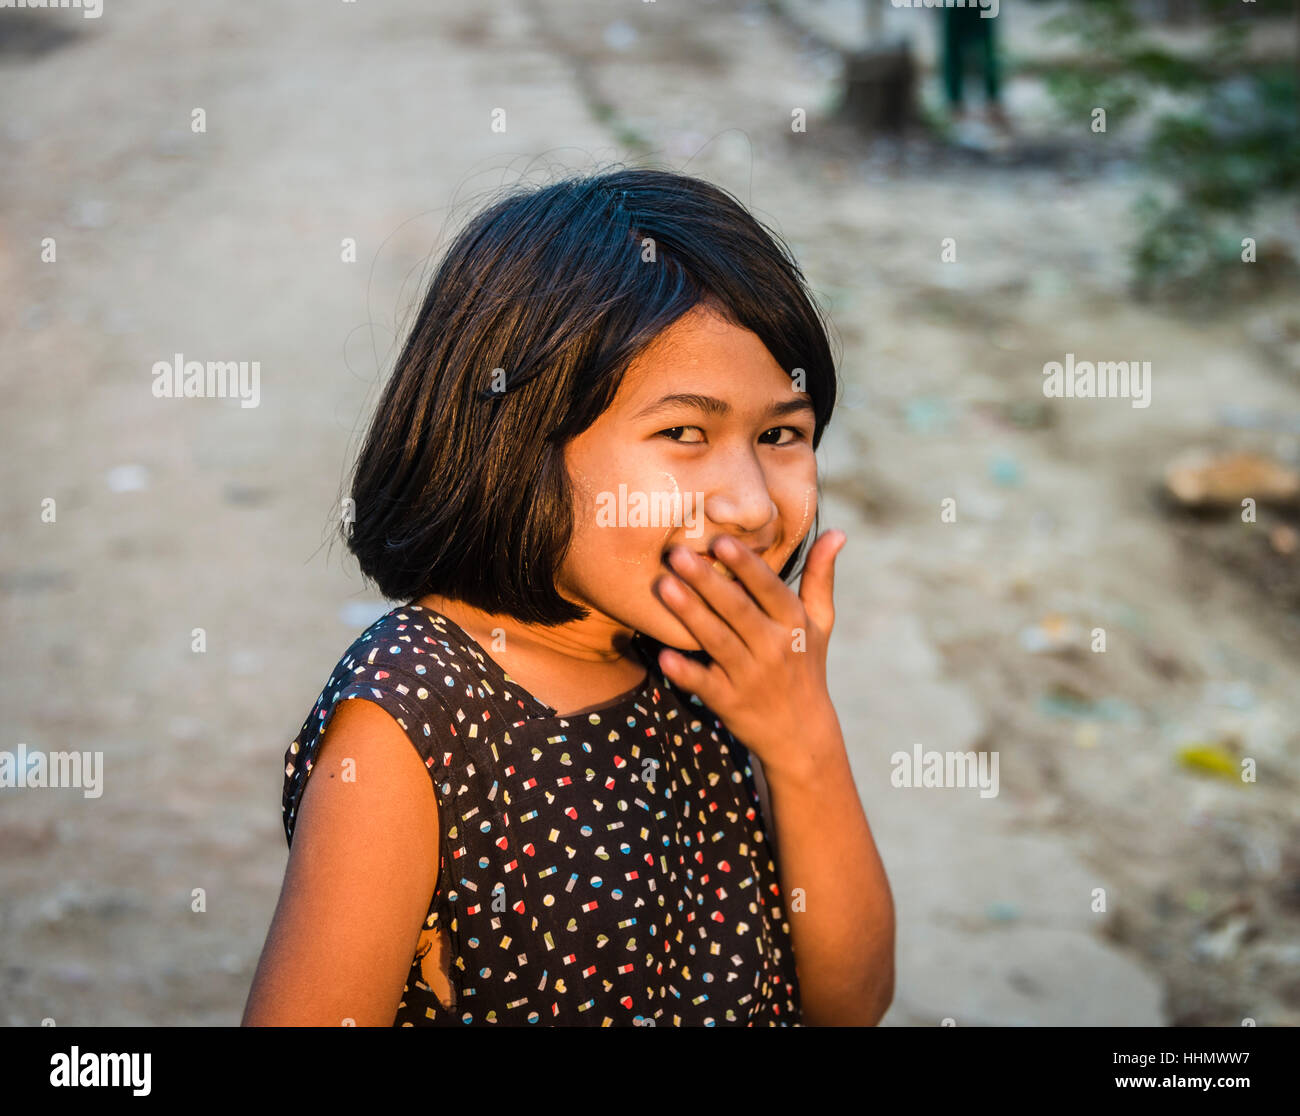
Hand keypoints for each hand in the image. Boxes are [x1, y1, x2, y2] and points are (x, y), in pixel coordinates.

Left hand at [651, 529, 846, 782]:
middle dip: (707, 581)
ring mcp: (751, 677)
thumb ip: (821, 576)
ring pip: (718, 641)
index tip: (721, 539)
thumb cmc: (806, 665)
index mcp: (794, 623)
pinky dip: (687, 673)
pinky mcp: (729, 702)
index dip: (746, 565)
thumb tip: (838, 532)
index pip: (769, 589)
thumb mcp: (820, 623)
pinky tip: (665, 656)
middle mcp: (775, 648)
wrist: (801, 735)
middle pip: (737, 610)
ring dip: (691, 615)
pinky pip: (705, 685)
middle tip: (678, 553)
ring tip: (664, 586)